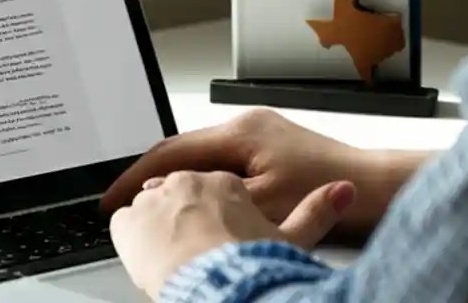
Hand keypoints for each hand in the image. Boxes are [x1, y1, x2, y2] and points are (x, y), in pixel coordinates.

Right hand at [102, 109, 429, 239]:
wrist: (380, 186)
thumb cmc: (338, 191)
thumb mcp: (265, 204)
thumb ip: (213, 199)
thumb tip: (170, 199)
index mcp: (238, 133)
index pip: (170, 153)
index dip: (135, 178)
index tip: (111, 199)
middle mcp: (245, 126)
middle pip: (180, 152)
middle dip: (148, 180)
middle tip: (121, 206)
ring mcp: (258, 134)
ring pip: (199, 159)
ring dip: (174, 182)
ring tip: (149, 208)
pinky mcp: (269, 148)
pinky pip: (220, 164)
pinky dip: (199, 183)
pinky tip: (194, 204)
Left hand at [109, 170, 355, 298]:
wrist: (216, 284)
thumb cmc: (250, 265)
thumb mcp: (292, 239)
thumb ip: (317, 212)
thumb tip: (345, 191)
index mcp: (225, 182)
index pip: (211, 190)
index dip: (213, 217)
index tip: (215, 238)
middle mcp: (186, 182)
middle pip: (178, 198)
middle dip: (183, 222)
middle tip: (194, 253)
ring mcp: (153, 198)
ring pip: (150, 210)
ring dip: (156, 231)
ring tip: (173, 259)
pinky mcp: (127, 218)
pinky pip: (123, 222)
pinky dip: (132, 240)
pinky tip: (149, 257)